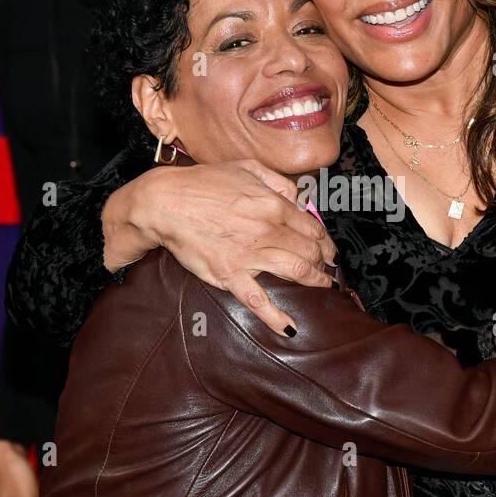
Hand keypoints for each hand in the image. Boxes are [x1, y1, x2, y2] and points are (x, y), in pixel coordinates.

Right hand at [110, 160, 340, 336]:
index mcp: (273, 205)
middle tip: (328, 268)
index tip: (329, 249)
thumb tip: (300, 198)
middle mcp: (267, 230)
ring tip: (324, 286)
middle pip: (310, 251)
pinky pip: (258, 300)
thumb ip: (278, 181)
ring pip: (296, 271)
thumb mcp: (246, 168)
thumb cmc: (203, 184)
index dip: (326, 241)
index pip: (312, 227)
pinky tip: (289, 328)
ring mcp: (250, 255)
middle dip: (324, 261)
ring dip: (315, 281)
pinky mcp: (230, 275)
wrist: (166, 203)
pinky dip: (276, 317)